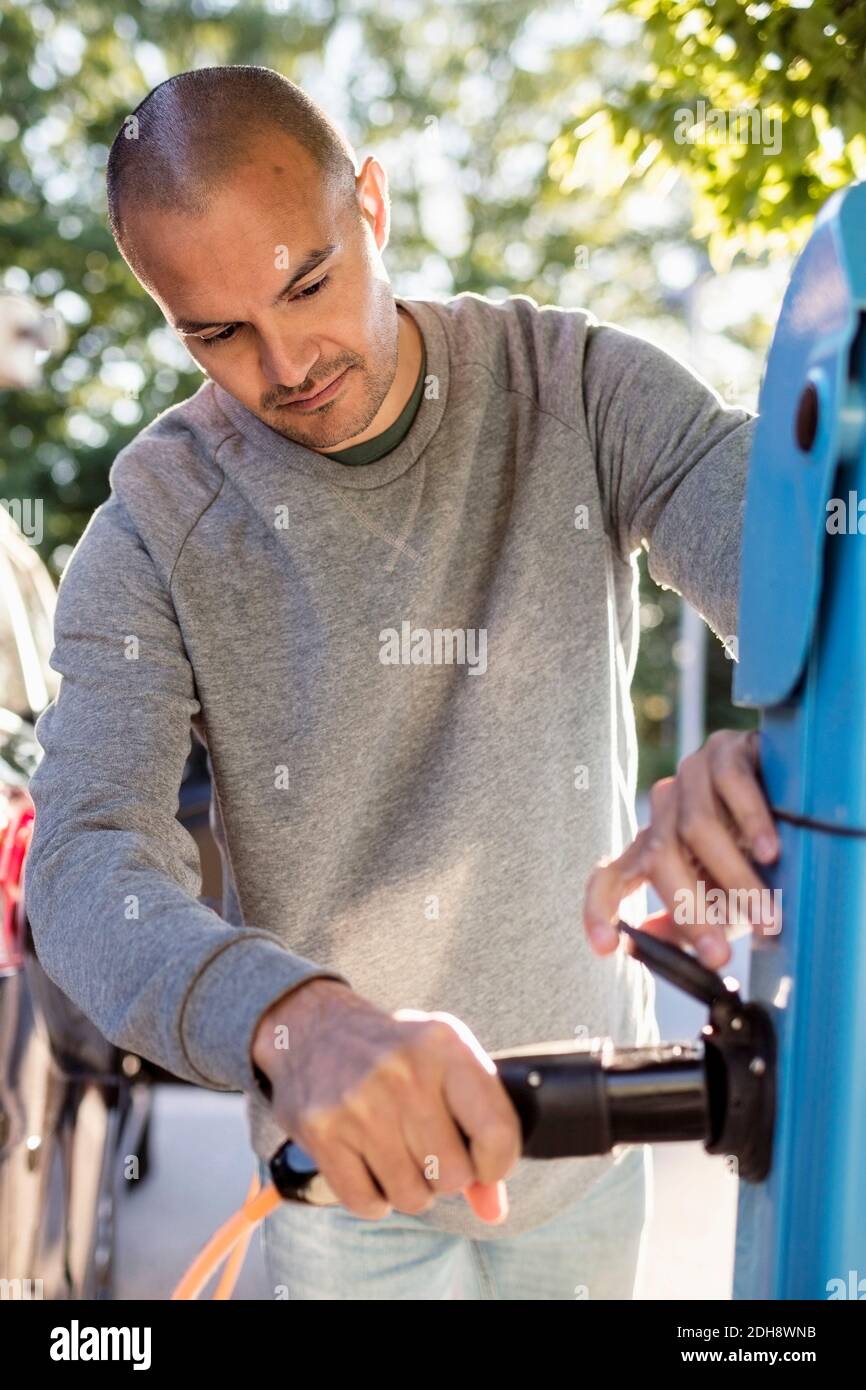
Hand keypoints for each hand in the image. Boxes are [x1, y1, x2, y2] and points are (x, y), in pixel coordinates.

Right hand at [252, 978, 520, 1222]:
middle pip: (453, 1175)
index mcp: (445, 1045)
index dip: (497, 1165)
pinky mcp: (322, 1130)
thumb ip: (480, 1133)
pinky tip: (369, 1166)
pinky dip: (373, 1199)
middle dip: (446, 1177)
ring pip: (411, 1197)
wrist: (313, 1029)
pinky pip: (366, 1203)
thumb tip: (493, 1211)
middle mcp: (404, 1071)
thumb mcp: (446, 1067)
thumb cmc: (395, 1054)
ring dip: (409, 1189)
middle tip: (429, 1152)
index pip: (497, 1132)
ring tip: (398, 1155)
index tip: (483, 1163)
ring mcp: (359, 1101)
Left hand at [583, 729, 780, 970]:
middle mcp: (664, 808)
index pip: (609, 876)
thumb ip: (681, 920)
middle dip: (691, 911)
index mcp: (652, 844)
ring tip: (766, 916)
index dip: (600, 910)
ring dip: (735, 878)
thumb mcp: (719, 894)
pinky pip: (731, 784)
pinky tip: (769, 853)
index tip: (606, 948)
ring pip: (698, 827)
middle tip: (720, 954)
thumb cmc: (752, 851)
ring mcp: (691, 776)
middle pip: (661, 858)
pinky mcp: (724, 750)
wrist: (795, 788)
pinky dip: (752, 822)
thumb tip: (639, 949)